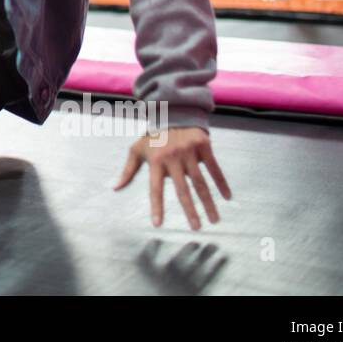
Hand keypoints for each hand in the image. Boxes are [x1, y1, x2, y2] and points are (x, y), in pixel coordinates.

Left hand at [114, 126, 231, 229]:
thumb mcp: (136, 150)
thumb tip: (115, 188)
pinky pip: (214, 168)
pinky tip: (227, 196)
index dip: (156, 206)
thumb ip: (128, 171)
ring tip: (214, 220)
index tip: (158, 224)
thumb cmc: (153, 137)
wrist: (172, 112)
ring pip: (200, 182)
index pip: (155, 188)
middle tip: (196, 229)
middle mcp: (172, 158)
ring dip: (208, 203)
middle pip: (182, 189)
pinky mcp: (203, 146)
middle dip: (190, 210)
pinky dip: (222, 182)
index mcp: (155, 162)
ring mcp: (189, 152)